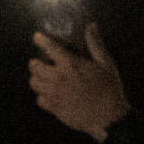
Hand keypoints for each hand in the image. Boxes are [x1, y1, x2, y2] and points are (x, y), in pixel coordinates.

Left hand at [28, 20, 129, 141]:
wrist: (108, 118)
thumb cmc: (109, 88)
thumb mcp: (106, 63)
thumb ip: (95, 44)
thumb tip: (91, 25)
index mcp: (71, 64)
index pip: (50, 48)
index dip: (41, 40)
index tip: (37, 37)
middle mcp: (58, 78)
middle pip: (35, 67)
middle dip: (35, 62)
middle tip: (41, 62)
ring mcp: (54, 94)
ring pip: (34, 83)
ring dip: (37, 78)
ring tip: (43, 78)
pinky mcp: (54, 108)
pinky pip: (39, 100)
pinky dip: (42, 95)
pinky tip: (49, 94)